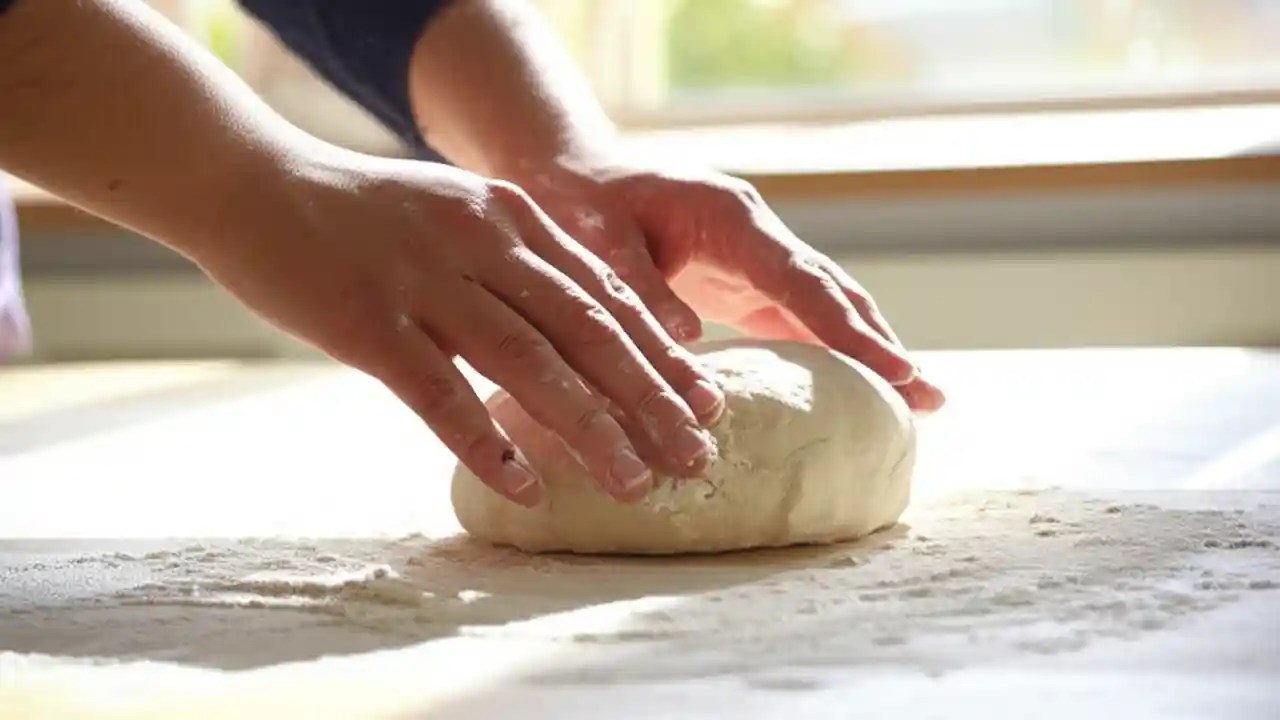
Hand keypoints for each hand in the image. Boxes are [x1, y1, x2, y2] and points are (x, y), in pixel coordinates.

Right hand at [191, 151, 725, 506]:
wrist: (254, 182)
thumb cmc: (363, 216)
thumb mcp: (458, 217)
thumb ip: (516, 261)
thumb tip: (579, 326)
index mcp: (512, 217)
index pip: (607, 293)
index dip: (662, 353)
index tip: (709, 400)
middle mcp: (484, 243)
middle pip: (587, 332)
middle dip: (650, 400)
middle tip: (696, 454)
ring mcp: (428, 281)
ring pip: (529, 364)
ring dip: (590, 429)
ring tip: (635, 483)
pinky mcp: (370, 322)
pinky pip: (441, 394)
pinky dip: (489, 443)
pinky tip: (527, 486)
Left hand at [511, 156, 945, 412]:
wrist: (574, 177)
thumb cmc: (581, 206)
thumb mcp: (597, 243)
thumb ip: (641, 290)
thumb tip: (689, 344)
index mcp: (731, 219)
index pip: (803, 280)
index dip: (850, 330)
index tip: (896, 370)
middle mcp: (757, 236)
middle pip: (834, 292)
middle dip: (882, 343)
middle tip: (930, 397)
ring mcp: (756, 260)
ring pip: (826, 306)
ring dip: (868, 350)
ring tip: (916, 403)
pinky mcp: (744, 285)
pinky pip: (798, 320)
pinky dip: (830, 353)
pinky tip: (856, 392)